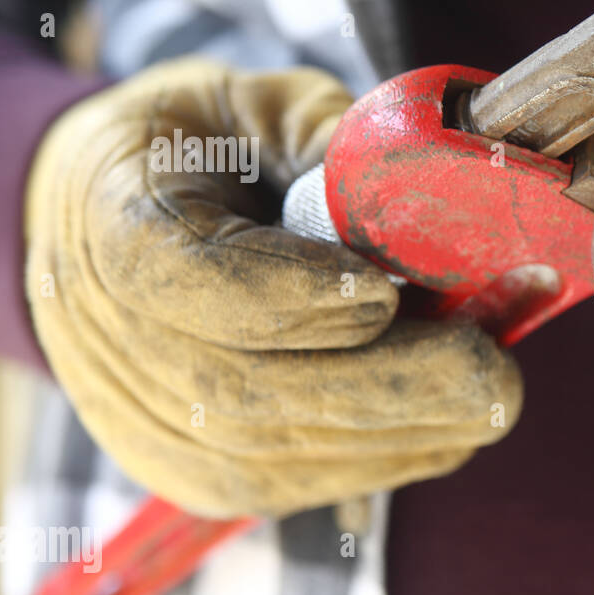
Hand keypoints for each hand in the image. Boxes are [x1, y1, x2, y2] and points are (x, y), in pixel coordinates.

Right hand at [25, 58, 520, 517]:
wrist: (99, 226)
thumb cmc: (199, 153)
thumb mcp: (262, 110)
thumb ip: (336, 145)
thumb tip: (441, 193)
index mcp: (112, 223)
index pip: (185, 278)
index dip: (287, 293)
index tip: (382, 291)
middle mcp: (111, 344)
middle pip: (248, 393)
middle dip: (391, 386)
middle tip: (494, 371)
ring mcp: (146, 426)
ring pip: (280, 455)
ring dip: (406, 430)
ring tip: (492, 390)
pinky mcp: (195, 476)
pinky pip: (298, 484)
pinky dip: (390, 456)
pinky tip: (453, 422)